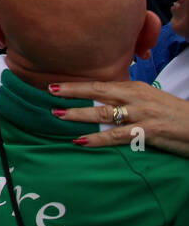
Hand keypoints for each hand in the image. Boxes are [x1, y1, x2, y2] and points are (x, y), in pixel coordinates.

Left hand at [51, 79, 188, 158]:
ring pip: (103, 113)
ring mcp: (141, 115)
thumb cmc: (174, 114)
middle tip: (50, 91)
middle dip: (73, 92)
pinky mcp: (147, 132)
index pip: (101, 84)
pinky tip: (81, 141)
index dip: (77, 85)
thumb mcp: (150, 99)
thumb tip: (104, 99)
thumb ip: (128, 98)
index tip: (56, 85)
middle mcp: (136, 98)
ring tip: (58, 115)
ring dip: (79, 115)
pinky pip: (117, 136)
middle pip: (98, 92)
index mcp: (136, 88)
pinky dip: (97, 139)